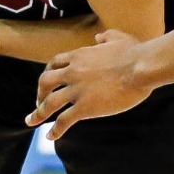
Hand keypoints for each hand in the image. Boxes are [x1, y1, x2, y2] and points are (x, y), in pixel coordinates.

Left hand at [28, 30, 152, 136]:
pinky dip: (55, 130)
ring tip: (32, 121)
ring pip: (49, 103)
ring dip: (38, 114)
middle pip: (45, 82)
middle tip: (38, 103)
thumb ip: (106, 36)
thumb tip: (99, 37)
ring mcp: (77, 90)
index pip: (54, 63)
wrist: (142, 67)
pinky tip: (51, 136)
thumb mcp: (119, 38)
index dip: (48, 73)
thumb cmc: (135, 53)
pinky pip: (64, 121)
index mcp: (79, 56)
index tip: (48, 83)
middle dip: (39, 93)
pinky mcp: (85, 107)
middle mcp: (73, 72)